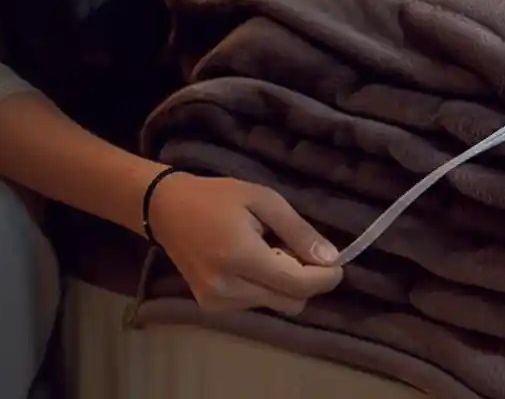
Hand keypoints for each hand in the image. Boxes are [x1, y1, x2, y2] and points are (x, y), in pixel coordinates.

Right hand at [146, 173, 343, 315]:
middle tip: (296, 250)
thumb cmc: (217, 197)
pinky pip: (256, 305)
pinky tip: (251, 264)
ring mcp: (216, 302)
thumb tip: (330, 258)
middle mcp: (228, 288)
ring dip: (284, 284)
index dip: (325, 278)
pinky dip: (265, 288)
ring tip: (266, 252)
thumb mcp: (264, 200)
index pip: (297, 284)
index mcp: (241, 257)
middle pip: (291, 302)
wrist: (166, 210)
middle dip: (306, 281)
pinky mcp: (211, 307)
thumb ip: (298, 231)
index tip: (338, 263)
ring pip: (276, 305)